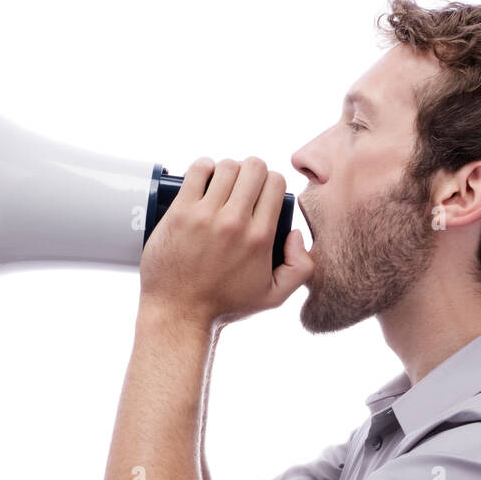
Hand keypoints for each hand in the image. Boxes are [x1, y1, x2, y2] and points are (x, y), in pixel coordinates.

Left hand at [138, 156, 313, 329]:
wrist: (180, 313)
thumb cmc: (224, 306)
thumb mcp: (273, 297)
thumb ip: (300, 268)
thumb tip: (296, 234)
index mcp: (260, 238)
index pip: (275, 182)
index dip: (271, 183)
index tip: (262, 194)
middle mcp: (235, 223)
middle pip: (254, 167)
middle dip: (252, 173)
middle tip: (242, 189)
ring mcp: (206, 216)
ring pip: (227, 166)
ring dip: (228, 171)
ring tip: (222, 186)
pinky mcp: (180, 212)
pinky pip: (197, 170)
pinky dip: (203, 168)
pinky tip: (204, 179)